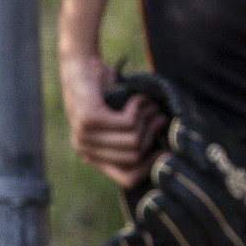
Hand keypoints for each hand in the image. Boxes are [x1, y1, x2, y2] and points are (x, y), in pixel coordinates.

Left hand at [59, 53, 165, 186]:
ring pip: (133, 140)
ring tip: (150, 105)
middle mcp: (85, 151)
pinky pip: (127, 122)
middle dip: (152, 135)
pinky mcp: (90, 119)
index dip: (150, 168)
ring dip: (147, 119)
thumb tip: (164, 154)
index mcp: (92, 157)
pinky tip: (137, 97)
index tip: (166, 152)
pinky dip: (138, 108)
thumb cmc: (102, 94)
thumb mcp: (116, 122)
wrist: (80, 66)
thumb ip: (130, 139)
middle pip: (134, 157)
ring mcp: (84, 136)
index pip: (128, 179)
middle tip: (159, 116)